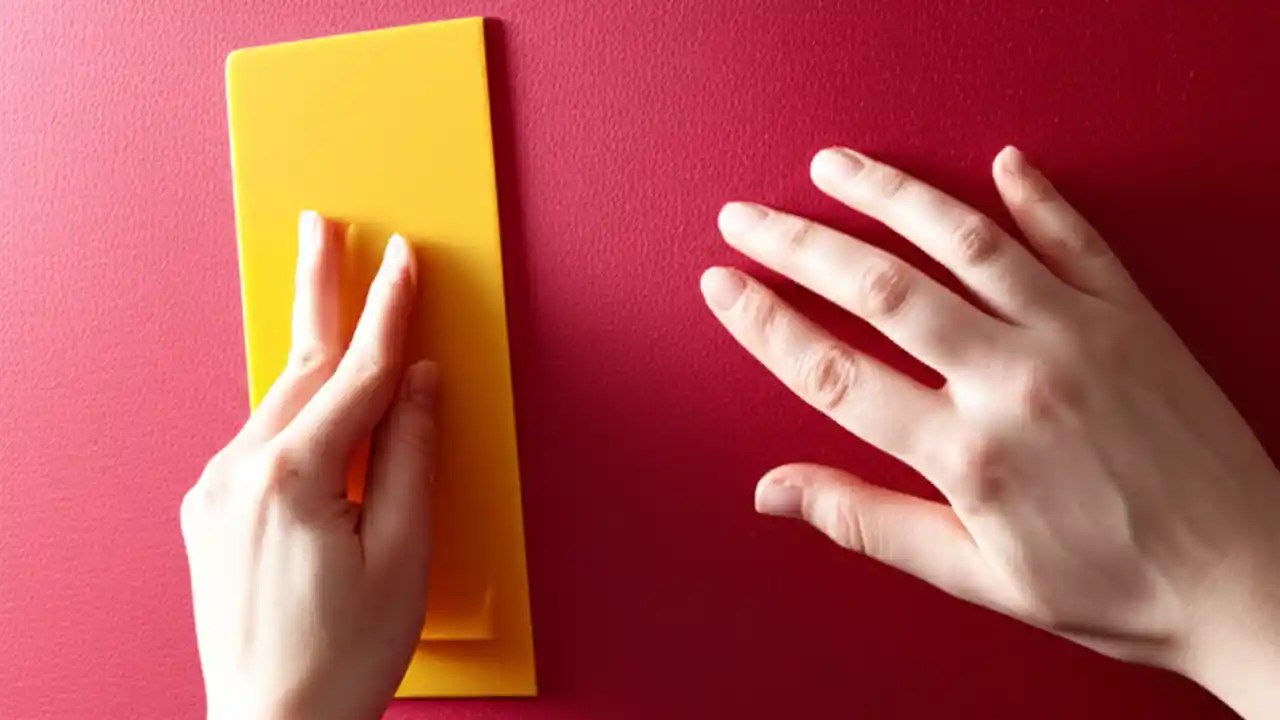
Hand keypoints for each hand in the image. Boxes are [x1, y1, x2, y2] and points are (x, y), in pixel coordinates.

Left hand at [181, 212, 433, 719]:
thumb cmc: (342, 657)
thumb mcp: (403, 555)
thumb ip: (410, 456)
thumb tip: (419, 385)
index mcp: (293, 478)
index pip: (358, 373)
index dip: (390, 311)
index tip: (404, 261)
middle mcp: (239, 473)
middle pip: (301, 366)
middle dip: (321, 291)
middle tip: (327, 228)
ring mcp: (215, 493)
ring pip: (279, 401)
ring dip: (312, 354)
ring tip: (326, 297)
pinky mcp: (208, 514)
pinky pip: (260, 439)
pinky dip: (295, 410)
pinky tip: (313, 403)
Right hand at [701, 147, 1279, 718]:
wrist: (1250, 578)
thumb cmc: (1113, 587)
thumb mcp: (977, 577)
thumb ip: (869, 523)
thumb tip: (773, 492)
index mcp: (969, 456)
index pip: (836, 374)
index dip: (766, 324)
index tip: (722, 285)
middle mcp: (1014, 380)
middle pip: (881, 290)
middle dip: (800, 245)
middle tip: (746, 216)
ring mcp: (1077, 336)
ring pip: (964, 242)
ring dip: (889, 196)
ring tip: (832, 166)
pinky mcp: (1132, 315)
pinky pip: (1075, 236)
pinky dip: (1036, 196)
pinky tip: (999, 163)